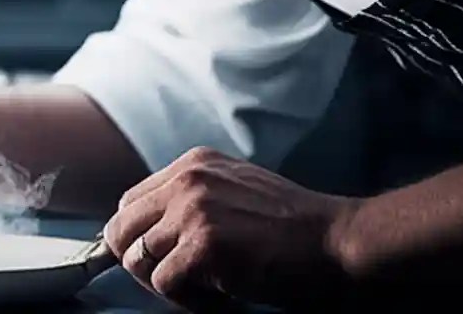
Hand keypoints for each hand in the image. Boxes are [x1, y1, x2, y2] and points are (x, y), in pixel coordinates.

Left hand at [104, 147, 357, 311]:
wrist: (341, 243)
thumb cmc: (295, 228)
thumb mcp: (235, 191)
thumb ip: (192, 201)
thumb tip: (146, 233)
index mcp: (192, 164)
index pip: (130, 203)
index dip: (138, 239)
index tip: (160, 262)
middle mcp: (186, 180)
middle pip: (121, 230)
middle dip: (141, 265)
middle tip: (180, 284)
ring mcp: (193, 211)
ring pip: (138, 261)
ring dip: (170, 287)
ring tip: (210, 291)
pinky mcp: (203, 245)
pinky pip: (165, 284)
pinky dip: (190, 303)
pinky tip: (224, 298)